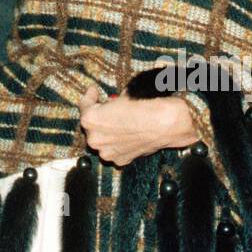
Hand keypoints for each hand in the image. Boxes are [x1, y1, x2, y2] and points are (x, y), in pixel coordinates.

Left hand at [78, 85, 199, 166]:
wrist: (166, 124)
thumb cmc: (145, 106)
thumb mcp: (122, 95)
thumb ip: (111, 102)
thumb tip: (112, 102)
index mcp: (91, 119)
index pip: (84, 105)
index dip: (90, 96)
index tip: (93, 91)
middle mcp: (95, 138)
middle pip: (92, 125)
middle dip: (100, 116)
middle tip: (109, 107)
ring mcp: (107, 152)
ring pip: (103, 139)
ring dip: (108, 132)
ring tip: (120, 122)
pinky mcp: (120, 160)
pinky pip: (115, 149)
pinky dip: (119, 143)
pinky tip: (128, 135)